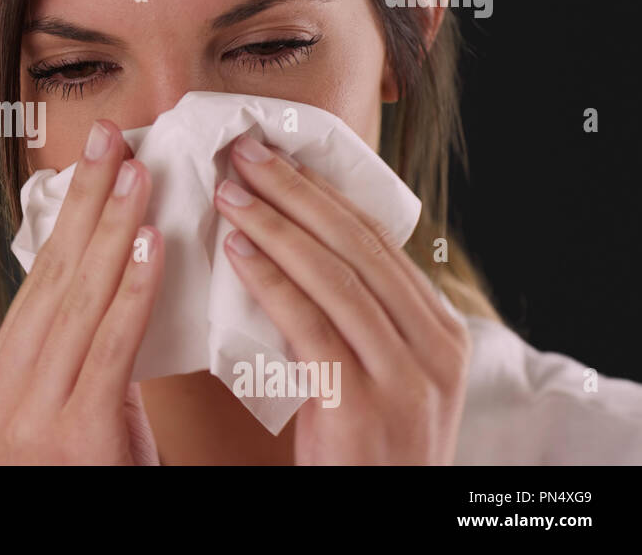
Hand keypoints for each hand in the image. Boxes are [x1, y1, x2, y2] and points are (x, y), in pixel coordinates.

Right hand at [0, 119, 163, 464]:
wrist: (89, 531)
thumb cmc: (94, 470)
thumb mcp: (72, 397)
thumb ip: (78, 336)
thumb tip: (109, 254)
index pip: (39, 274)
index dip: (70, 210)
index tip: (95, 156)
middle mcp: (1, 386)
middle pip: (53, 274)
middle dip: (86, 199)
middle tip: (111, 138)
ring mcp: (30, 411)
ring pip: (79, 301)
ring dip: (112, 229)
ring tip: (136, 174)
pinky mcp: (73, 431)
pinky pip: (109, 346)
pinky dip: (132, 291)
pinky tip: (151, 246)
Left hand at [213, 133, 470, 464]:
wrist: (381, 520)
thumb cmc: (366, 452)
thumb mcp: (381, 377)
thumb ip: (359, 320)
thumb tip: (296, 249)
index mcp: (441, 332)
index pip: (377, 243)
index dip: (323, 193)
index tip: (277, 156)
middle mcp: (434, 347)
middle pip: (357, 247)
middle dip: (296, 191)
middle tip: (244, 152)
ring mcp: (404, 376)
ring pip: (334, 277)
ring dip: (275, 225)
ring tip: (229, 191)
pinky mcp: (363, 404)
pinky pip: (310, 325)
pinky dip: (270, 281)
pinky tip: (237, 251)